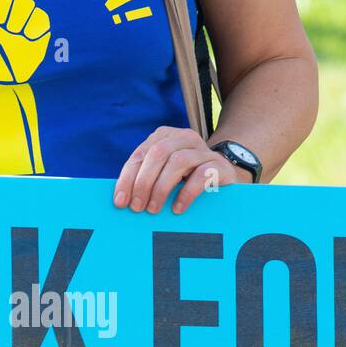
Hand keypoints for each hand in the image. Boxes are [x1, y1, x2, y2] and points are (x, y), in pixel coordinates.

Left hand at [0, 0, 50, 84]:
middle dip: (0, 3)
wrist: (1, 82)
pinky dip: (33, 26)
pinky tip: (24, 38)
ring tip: (11, 34)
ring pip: (24, 0)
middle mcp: (3, 9)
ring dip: (16, 16)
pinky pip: (40, 15)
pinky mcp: (38, 29)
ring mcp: (21, 18)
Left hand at [113, 126, 249, 214]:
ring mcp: (203, 150)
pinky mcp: (219, 165)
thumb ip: (145, 178)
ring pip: (178, 161)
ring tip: (154, 209)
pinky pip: (201, 175)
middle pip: (158, 154)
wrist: (225, 177)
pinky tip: (177, 208)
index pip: (140, 155)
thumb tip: (122, 200)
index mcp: (164, 137)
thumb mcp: (164, 174)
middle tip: (137, 207)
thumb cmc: (186, 179)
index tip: (120, 202)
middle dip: (143, 182)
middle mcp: (184, 138)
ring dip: (161, 188)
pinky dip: (186, 193)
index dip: (127, 178)